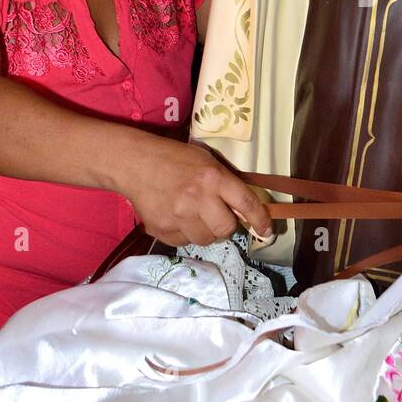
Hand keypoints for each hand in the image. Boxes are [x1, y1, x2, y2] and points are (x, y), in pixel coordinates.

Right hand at [123, 137, 272, 248]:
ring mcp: (179, 216)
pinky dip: (185, 234)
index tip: (267, 231)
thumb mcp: (207, 162)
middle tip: (217, 215)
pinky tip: (177, 217)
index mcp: (213, 177)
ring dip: (206, 231)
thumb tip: (246, 211)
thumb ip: (226, 184)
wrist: (135, 164)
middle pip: (226, 229)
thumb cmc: (175, 159)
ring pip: (206, 239)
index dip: (260, 220)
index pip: (246, 203)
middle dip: (226, 226)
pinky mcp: (163, 229)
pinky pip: (185, 242)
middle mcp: (198, 198)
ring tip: (194, 215)